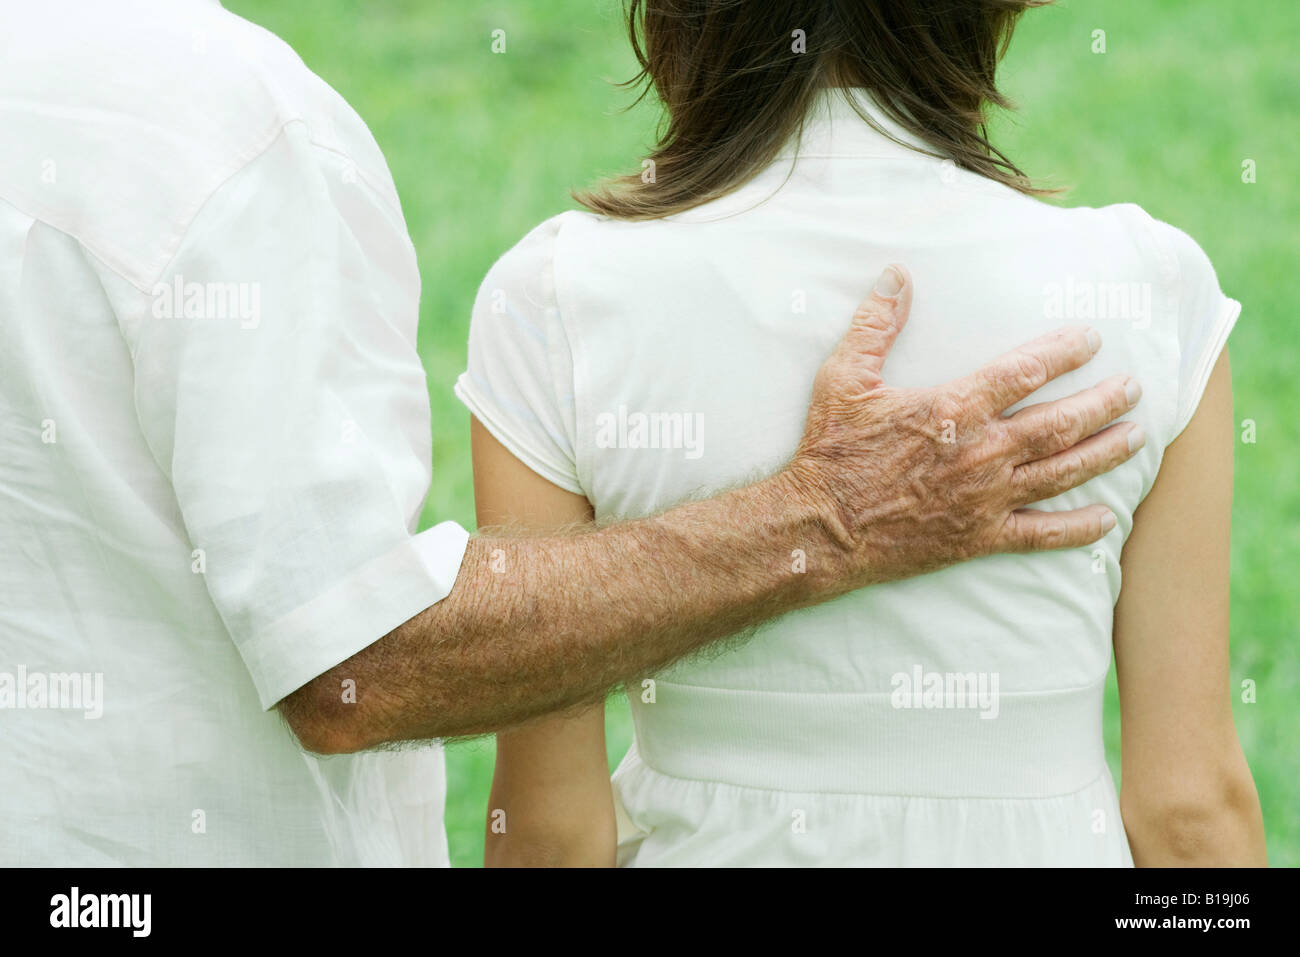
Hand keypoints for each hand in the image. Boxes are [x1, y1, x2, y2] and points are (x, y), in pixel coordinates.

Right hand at [785, 264, 1143, 586]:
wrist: (820, 529)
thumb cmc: (831, 451)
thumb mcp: (843, 379)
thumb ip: (875, 325)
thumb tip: (896, 274)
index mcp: (953, 408)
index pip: (1024, 372)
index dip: (1064, 351)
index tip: (1091, 339)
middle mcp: (981, 453)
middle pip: (1061, 422)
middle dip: (1104, 401)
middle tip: (1133, 388)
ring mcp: (984, 498)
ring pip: (1062, 472)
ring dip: (1105, 453)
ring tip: (1135, 436)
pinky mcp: (978, 537)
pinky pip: (1041, 534)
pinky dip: (1078, 528)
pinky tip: (1107, 518)